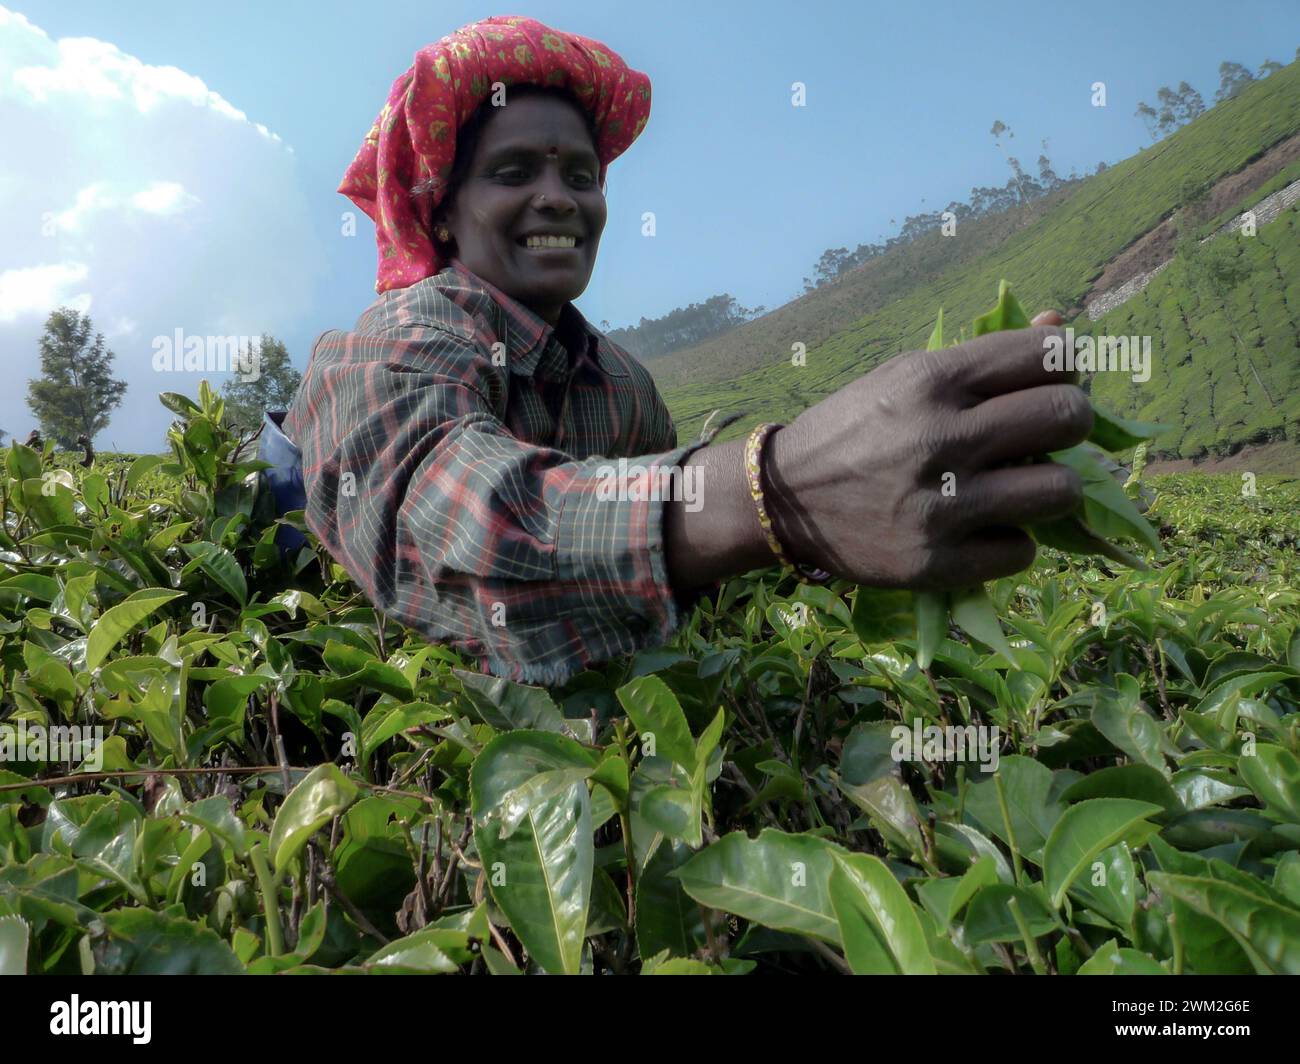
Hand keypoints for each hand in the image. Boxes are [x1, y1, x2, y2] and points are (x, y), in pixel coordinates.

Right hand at [762, 309, 1090, 588]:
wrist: (784, 499)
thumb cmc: (856, 429)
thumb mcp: (907, 377)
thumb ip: (985, 358)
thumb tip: (1064, 328)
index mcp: (931, 381)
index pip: (1050, 355)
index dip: (1065, 367)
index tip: (1051, 382)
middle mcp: (939, 438)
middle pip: (1068, 417)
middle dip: (1069, 424)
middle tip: (1044, 437)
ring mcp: (939, 505)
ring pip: (1061, 491)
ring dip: (1049, 489)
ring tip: (1020, 488)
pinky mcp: (935, 562)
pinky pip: (1022, 551)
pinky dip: (1008, 541)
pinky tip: (979, 529)